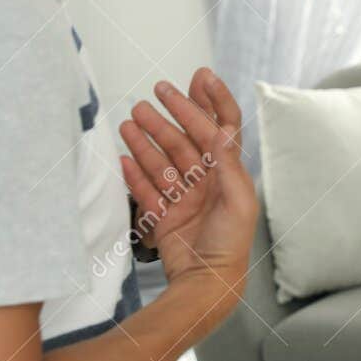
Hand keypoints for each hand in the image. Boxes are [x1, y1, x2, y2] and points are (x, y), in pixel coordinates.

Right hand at [117, 68, 257, 303]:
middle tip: (152, 95)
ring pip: (162, 159)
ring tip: (130, 120)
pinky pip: (146, 188)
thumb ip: (228, 165)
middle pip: (187, 138)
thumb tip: (224, 128)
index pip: (222, 127)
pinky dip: (134, 173)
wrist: (207, 283)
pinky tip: (122, 157)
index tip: (199, 76)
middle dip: (171, 114)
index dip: (212, 100)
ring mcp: (183, 196)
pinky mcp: (164, 214)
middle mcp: (207, 180)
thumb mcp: (238, 202)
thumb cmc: (230, 246)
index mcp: (228, 173)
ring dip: (146, 139)